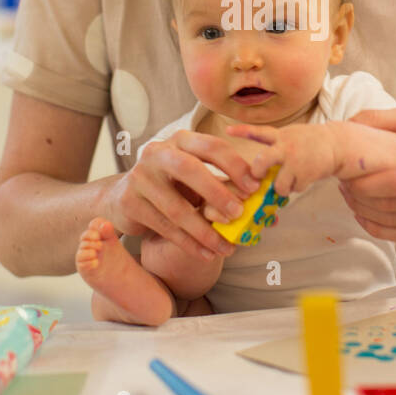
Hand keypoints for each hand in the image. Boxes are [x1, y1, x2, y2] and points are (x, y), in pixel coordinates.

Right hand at [104, 130, 260, 260]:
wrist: (124, 199)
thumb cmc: (172, 187)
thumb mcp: (198, 181)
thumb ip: (228, 190)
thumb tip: (271, 216)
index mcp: (180, 140)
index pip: (212, 146)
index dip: (235, 166)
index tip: (255, 188)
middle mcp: (157, 153)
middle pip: (189, 169)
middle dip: (217, 192)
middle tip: (238, 213)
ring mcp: (140, 177)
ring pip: (176, 207)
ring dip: (204, 230)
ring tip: (226, 248)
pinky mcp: (130, 203)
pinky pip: (164, 227)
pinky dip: (188, 243)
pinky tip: (206, 254)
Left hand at [224, 122, 338, 195]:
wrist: (337, 144)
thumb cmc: (310, 142)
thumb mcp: (291, 135)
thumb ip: (275, 146)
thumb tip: (259, 167)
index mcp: (280, 136)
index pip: (258, 132)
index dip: (242, 131)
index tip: (227, 130)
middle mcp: (286, 147)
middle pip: (261, 162)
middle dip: (256, 173)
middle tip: (259, 177)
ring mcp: (296, 161)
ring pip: (278, 185)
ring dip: (282, 187)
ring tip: (291, 178)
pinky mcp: (306, 174)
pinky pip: (294, 189)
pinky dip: (297, 187)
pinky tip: (304, 177)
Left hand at [336, 108, 395, 242]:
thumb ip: (379, 119)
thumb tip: (347, 125)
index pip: (394, 183)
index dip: (365, 185)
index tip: (344, 176)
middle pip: (393, 205)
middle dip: (361, 199)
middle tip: (343, 186)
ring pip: (395, 222)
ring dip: (365, 213)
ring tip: (350, 196)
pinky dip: (377, 228)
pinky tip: (362, 215)